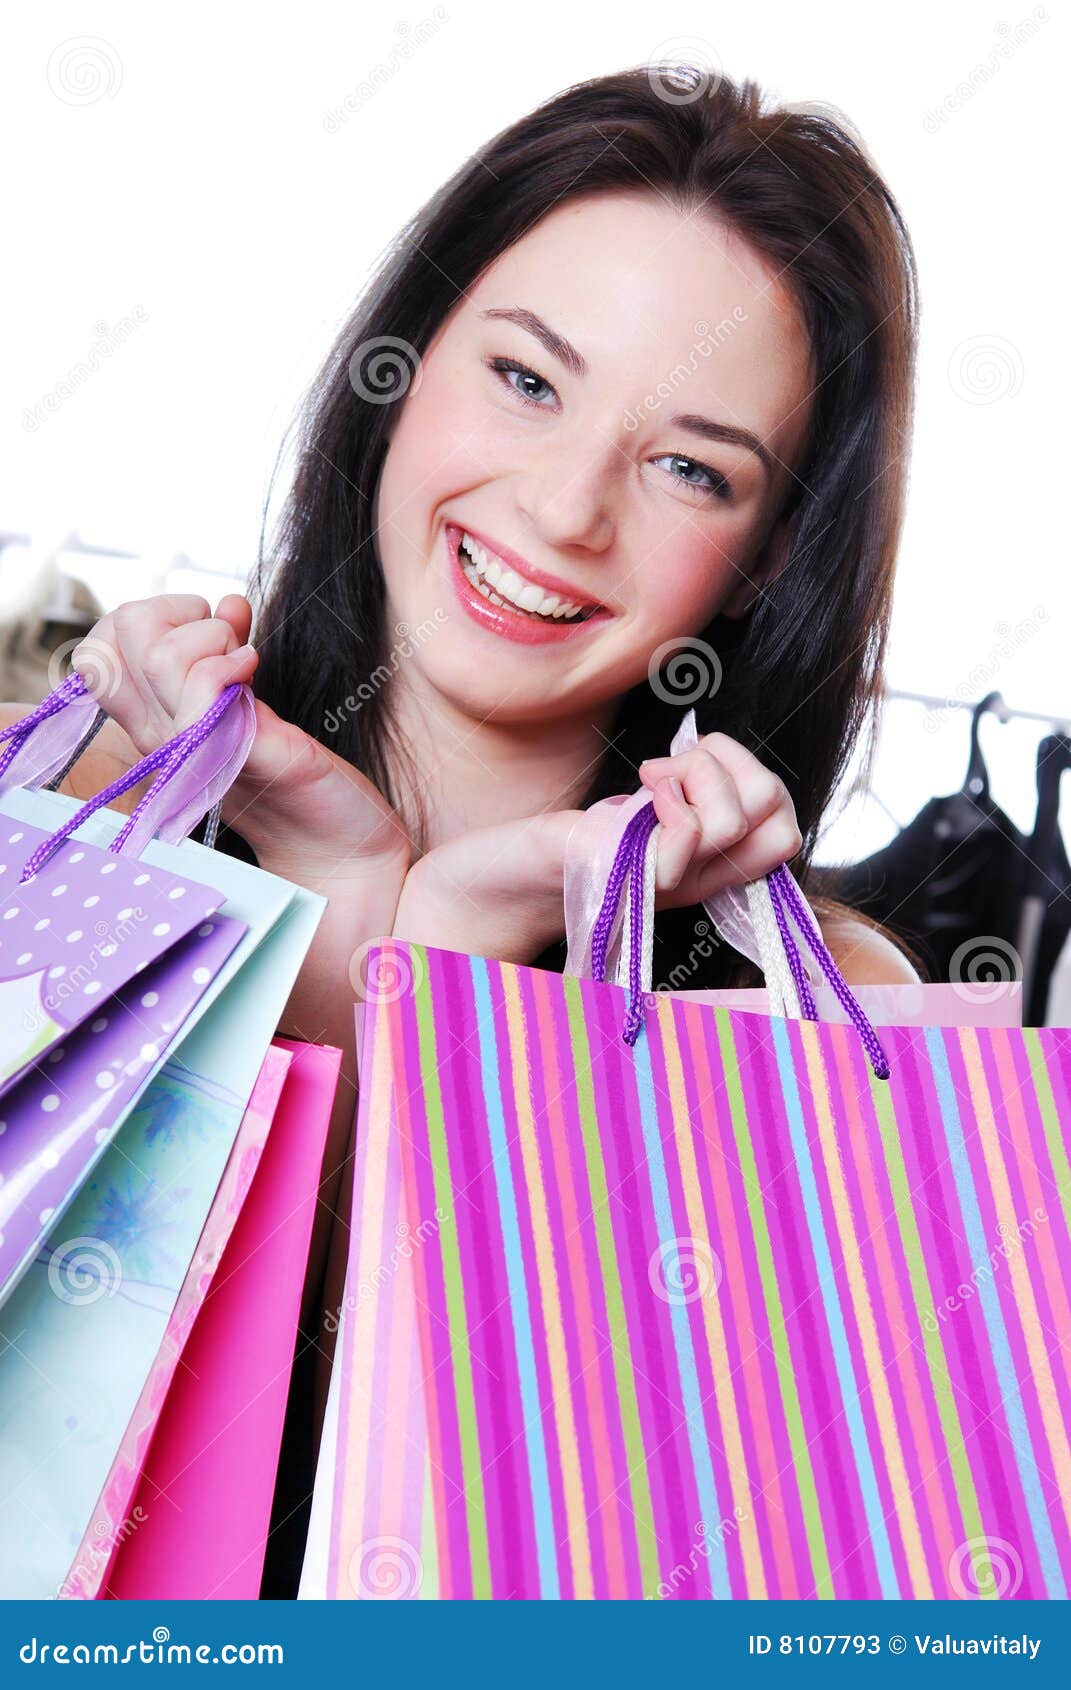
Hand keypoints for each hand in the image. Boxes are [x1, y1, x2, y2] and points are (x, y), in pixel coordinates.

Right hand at [75, 593, 410, 888]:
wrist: (341, 850)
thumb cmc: (296, 781)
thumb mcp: (246, 709)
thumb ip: (226, 658)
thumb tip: (229, 601)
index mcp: (155, 726)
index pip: (96, 653)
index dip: (140, 618)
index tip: (197, 626)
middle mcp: (160, 739)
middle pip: (115, 639)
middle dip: (173, 612)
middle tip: (225, 638)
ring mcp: (190, 749)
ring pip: (158, 657)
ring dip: (210, 635)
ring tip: (246, 659)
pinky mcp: (234, 756)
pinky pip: (203, 691)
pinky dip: (230, 662)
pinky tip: (255, 672)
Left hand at [392, 733, 801, 963]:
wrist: (481, 891)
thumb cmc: (551, 855)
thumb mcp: (631, 826)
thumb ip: (678, 809)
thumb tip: (713, 760)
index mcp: (699, 870)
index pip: (785, 831)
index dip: (758, 781)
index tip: (698, 763)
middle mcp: (688, 883)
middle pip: (781, 824)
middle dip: (738, 770)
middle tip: (676, 769)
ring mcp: (656, 880)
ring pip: (736, 822)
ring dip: (699, 776)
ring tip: (651, 778)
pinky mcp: (612, 868)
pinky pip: (680, 836)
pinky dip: (667, 794)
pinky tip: (632, 793)